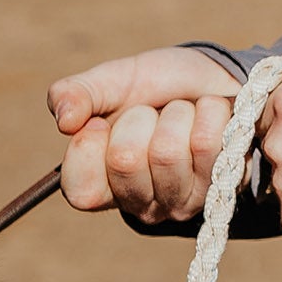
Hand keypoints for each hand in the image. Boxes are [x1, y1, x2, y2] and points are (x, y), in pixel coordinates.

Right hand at [47, 46, 241, 223]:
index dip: (87, 146)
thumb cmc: (155, 86)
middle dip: (139, 117)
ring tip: (181, 114)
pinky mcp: (217, 188)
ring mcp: (178, 202)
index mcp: (100, 186)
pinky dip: (207, 112)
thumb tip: (64, 121)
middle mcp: (138, 204)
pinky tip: (207, 117)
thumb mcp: (110, 82)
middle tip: (151, 114)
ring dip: (176, 114)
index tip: (100, 121)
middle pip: (125, 160)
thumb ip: (75, 94)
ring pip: (166, 152)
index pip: (81, 191)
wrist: (212, 77)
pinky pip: (206, 143)